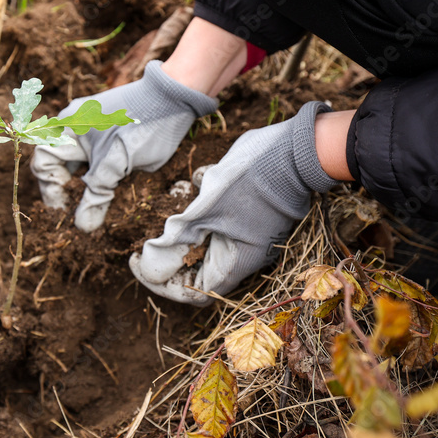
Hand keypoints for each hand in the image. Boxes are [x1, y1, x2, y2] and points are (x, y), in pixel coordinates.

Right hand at [30, 61, 217, 231]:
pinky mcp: (110, 131)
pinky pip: (96, 157)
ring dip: (87, 185)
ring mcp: (92, 126)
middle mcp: (74, 124)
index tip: (66, 211)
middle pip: (60, 164)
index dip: (51, 189)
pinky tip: (115, 187)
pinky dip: (100, 174)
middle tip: (85, 212)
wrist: (177, 93)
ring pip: (80, 163)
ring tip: (101, 204)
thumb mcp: (118, 163)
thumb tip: (82, 226)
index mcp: (68, 126)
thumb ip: (97, 194)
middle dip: (70, 190)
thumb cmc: (145, 124)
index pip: (44, 162)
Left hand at [129, 102, 337, 304]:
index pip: (193, 290)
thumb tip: (150, 264)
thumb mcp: (206, 209)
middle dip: (171, 246)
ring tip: (178, 197)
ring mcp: (249, 231)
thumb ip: (177, 238)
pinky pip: (218, 213)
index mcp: (235, 263)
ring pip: (206, 235)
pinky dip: (203, 201)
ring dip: (186, 220)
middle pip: (197, 264)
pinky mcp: (249, 209)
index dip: (162, 281)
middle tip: (151, 229)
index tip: (138, 260)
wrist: (300, 148)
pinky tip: (202, 178)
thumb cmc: (253, 182)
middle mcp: (244, 253)